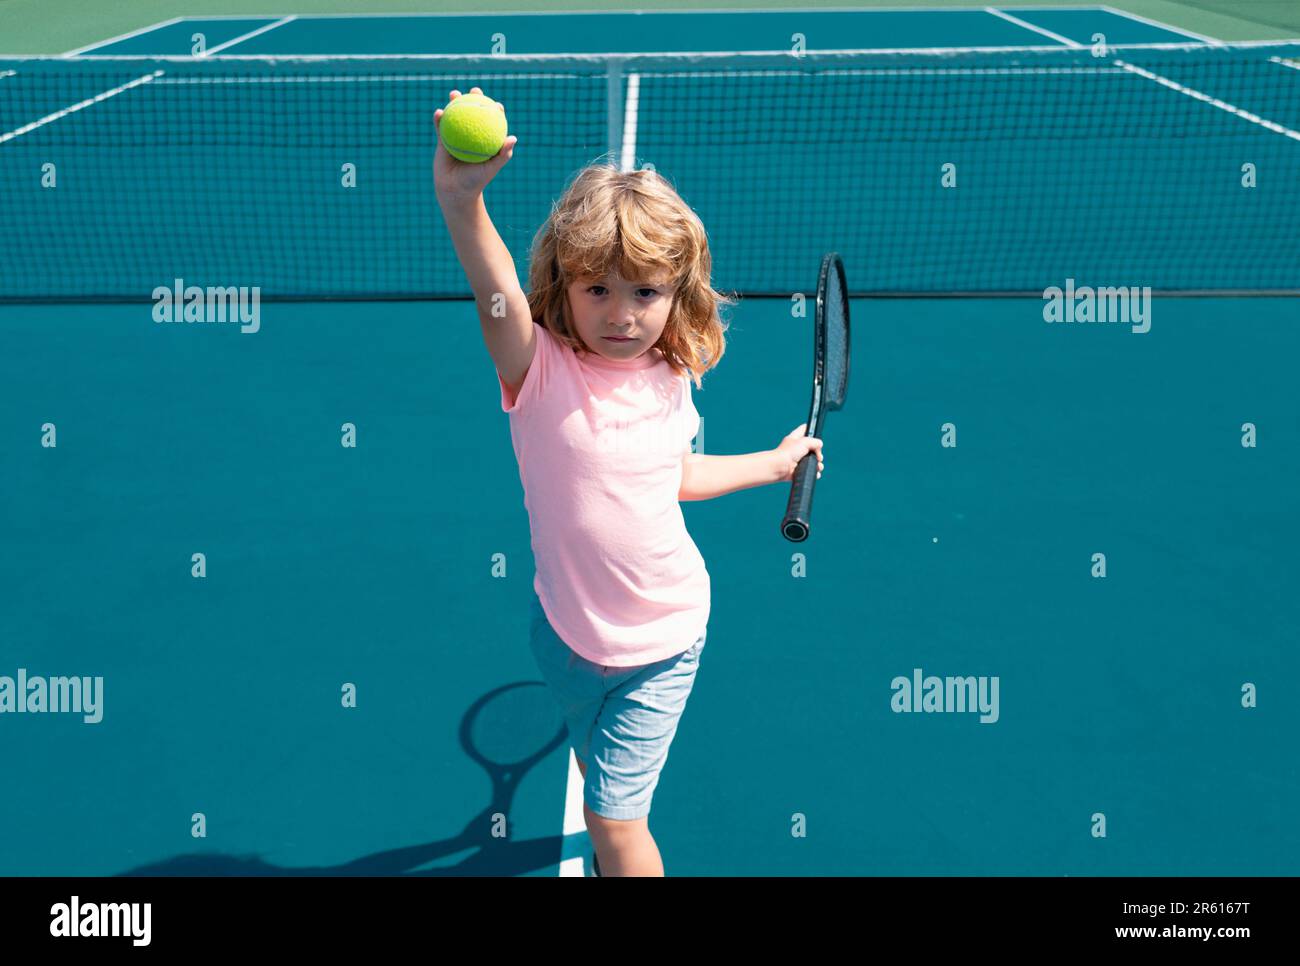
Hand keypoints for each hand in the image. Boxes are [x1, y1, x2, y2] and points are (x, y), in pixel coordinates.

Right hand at [433, 87, 517, 204]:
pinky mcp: (443, 140)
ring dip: (455, 102)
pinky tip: (439, 112)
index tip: (496, 105)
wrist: (455, 190)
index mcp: (485, 140)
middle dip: (475, 98)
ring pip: (456, 115)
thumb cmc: (476, 181)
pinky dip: (439, 118)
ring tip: (454, 94)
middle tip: (475, 91)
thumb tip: (513, 138)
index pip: (492, 122)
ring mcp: (457, 135)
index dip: (495, 110)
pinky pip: (441, 126)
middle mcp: (472, 136)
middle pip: (474, 112)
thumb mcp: (491, 168)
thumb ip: (503, 154)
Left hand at [772, 423, 824, 481]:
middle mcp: (797, 448)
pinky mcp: (798, 469)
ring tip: (818, 466)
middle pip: (812, 447)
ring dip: (818, 464)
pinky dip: (814, 472)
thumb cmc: (788, 452)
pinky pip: (809, 470)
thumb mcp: (805, 441)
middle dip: (818, 452)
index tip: (817, 436)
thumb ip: (815, 442)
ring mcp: (797, 459)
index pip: (804, 429)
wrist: (779, 467)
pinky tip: (815, 472)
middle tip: (818, 456)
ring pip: (812, 460)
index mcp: (796, 438)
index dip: (812, 430)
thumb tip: (819, 446)